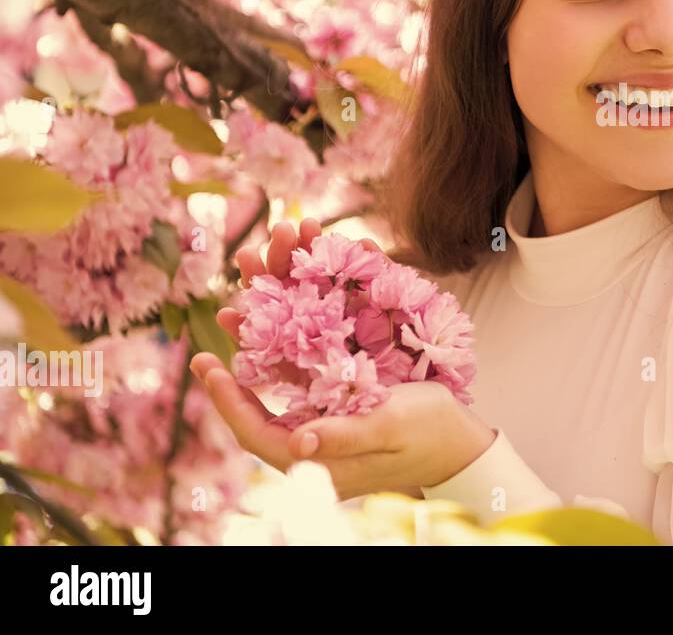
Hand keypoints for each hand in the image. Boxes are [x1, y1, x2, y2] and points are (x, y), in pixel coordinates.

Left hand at [190, 219, 496, 498]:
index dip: (228, 398)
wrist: (458, 432)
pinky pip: (324, 323)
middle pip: (269, 364)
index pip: (255, 426)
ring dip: (290, 280)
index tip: (206, 362)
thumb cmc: (426, 437)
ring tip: (287, 233)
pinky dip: (324, 283)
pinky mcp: (347, 365)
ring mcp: (327, 387)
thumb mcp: (389, 430)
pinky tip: (321, 248)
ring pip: (294, 333)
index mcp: (311, 446)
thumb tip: (298, 442)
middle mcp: (309, 413)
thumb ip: (346, 435)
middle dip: (259, 306)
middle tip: (247, 258)